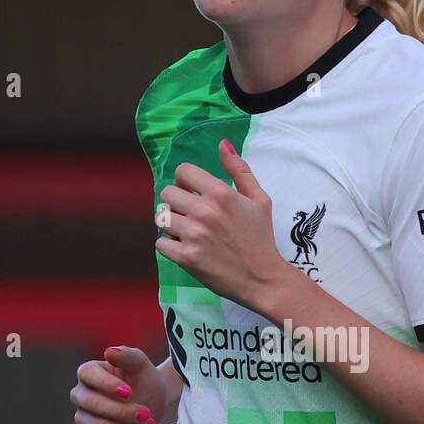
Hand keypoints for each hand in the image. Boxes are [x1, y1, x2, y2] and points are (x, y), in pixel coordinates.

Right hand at [70, 345, 169, 423]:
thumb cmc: (145, 380)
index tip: (129, 391)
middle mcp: (81, 396)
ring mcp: (84, 419)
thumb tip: (109, 352)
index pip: (87, 375)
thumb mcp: (141, 365)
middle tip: (146, 413)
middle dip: (121, 411)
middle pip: (91, 404)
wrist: (156, 405)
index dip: (106, 384)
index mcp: (89, 373)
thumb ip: (128, 356)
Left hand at [154, 138, 286, 309]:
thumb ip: (240, 170)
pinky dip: (169, 245)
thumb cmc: (261, 238)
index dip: (184, 180)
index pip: (183, 171)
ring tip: (185, 231)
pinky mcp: (186, 258)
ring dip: (170, 223)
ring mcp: (194, 235)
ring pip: (161, 217)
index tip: (191, 191)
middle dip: (175, 202)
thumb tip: (223, 144)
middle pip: (167, 193)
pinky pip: (160, 242)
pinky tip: (184, 247)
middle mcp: (205, 212)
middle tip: (189, 214)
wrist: (263, 279)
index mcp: (222, 194)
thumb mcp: (259, 200)